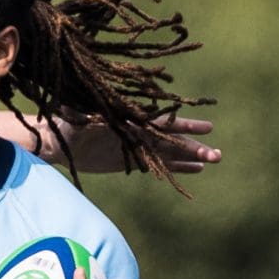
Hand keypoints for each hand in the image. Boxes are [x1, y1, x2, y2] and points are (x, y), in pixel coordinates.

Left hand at [31, 113, 219, 175]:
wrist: (59, 142)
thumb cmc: (65, 125)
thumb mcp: (72, 118)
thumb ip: (79, 113)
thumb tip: (77, 110)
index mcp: (131, 120)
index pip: (163, 123)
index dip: (185, 126)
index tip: (208, 127)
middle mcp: (138, 132)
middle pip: (173, 140)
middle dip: (195, 146)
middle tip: (219, 153)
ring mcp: (137, 146)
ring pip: (171, 152)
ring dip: (193, 156)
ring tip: (215, 159)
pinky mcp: (131, 160)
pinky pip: (159, 165)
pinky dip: (178, 167)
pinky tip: (197, 169)